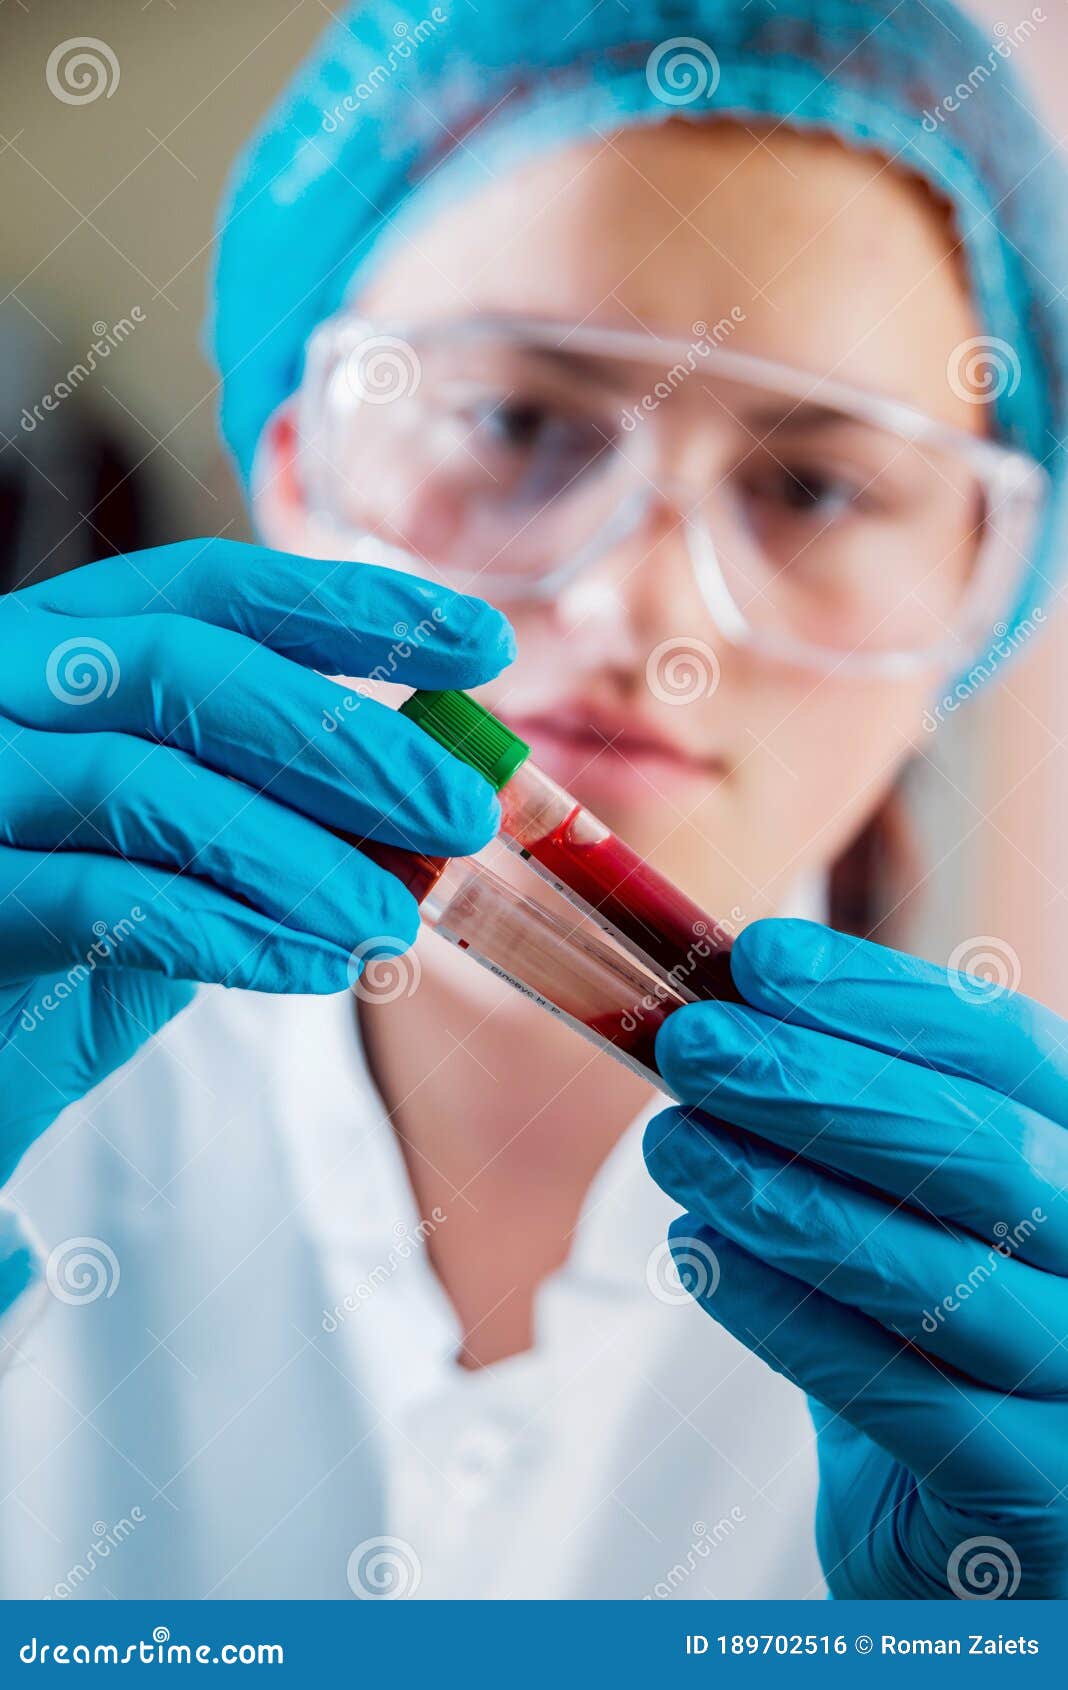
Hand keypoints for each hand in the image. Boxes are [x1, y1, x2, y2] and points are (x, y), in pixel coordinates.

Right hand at [0, 539, 512, 1181]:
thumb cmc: (87, 925)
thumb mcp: (197, 838)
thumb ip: (285, 798)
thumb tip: (437, 791)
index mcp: (70, 641)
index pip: (216, 589)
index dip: (354, 607)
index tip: (483, 645)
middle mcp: (6, 683)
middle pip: (187, 671)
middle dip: (347, 744)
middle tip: (462, 814)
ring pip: (146, 788)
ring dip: (299, 859)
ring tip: (393, 921)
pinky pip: (102, 902)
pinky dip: (230, 935)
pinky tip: (318, 969)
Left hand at [645, 919, 1067, 1598]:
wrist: (963, 1544)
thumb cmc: (929, 1348)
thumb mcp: (906, 1214)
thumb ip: (841, 1124)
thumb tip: (714, 1009)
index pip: (1012, 1052)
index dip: (882, 999)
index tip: (759, 961)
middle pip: (982, 1152)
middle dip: (819, 1085)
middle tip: (692, 1045)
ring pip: (940, 1273)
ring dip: (783, 1195)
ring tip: (674, 1145)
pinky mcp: (1045, 1498)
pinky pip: (905, 1398)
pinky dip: (788, 1317)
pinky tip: (700, 1255)